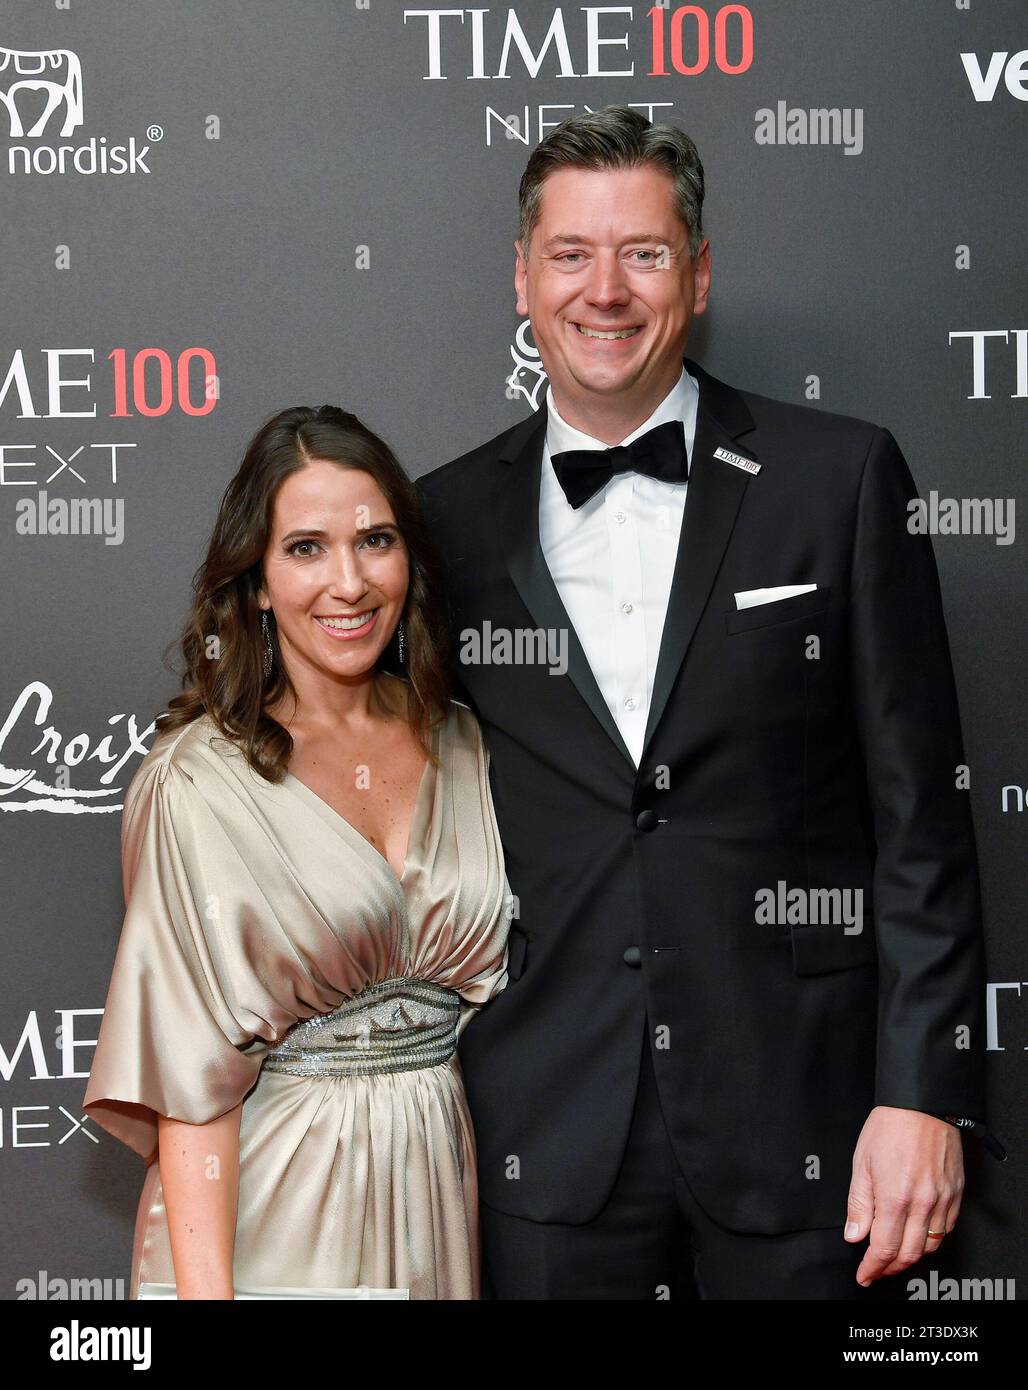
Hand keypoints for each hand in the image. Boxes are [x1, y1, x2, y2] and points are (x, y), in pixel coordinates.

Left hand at [845, 1106, 963, 1286]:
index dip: (873, 1267)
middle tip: (877, 1269)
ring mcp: (942, 1200)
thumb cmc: (890, 1126)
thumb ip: (859, 1203)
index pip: (885, 1249)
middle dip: (891, 1268)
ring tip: (895, 1254)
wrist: (922, 1104)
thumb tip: (854, 1234)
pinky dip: (931, 1239)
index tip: (865, 1274)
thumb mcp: (862, 1163)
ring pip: (929, 1245)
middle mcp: (922, 1203)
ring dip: (911, 1256)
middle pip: (909, 1254)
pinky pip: (946, 1229)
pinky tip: (918, 1234)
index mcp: (895, 1197)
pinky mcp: (956, 1194)